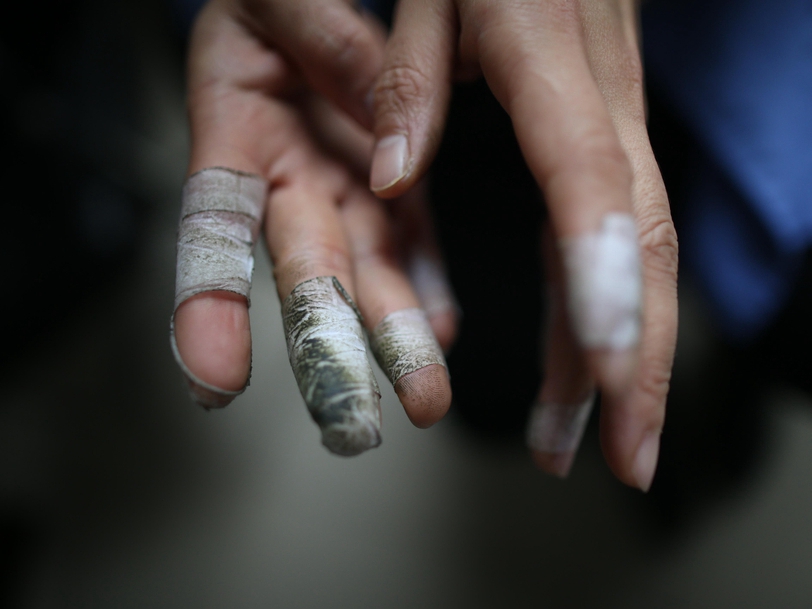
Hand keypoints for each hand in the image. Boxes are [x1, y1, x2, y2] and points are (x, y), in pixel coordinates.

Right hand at [171, 0, 457, 453]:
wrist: (307, 4)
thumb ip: (326, 42)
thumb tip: (387, 129)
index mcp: (240, 129)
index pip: (217, 224)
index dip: (211, 300)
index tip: (215, 378)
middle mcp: (291, 179)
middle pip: (306, 272)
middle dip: (329, 350)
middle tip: (352, 425)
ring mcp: (345, 192)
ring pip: (368, 273)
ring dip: (394, 339)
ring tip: (422, 398)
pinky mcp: (392, 194)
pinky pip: (412, 248)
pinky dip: (429, 292)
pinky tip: (444, 333)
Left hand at [368, 0, 677, 488]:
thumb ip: (410, 76)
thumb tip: (393, 175)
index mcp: (548, 53)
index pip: (588, 175)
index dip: (601, 272)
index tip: (603, 367)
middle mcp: (603, 98)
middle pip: (643, 239)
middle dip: (639, 356)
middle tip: (627, 459)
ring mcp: (620, 120)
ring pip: (642, 251)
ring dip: (626, 356)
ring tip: (594, 447)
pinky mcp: (611, 139)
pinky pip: (615, 237)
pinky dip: (600, 313)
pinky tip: (578, 373)